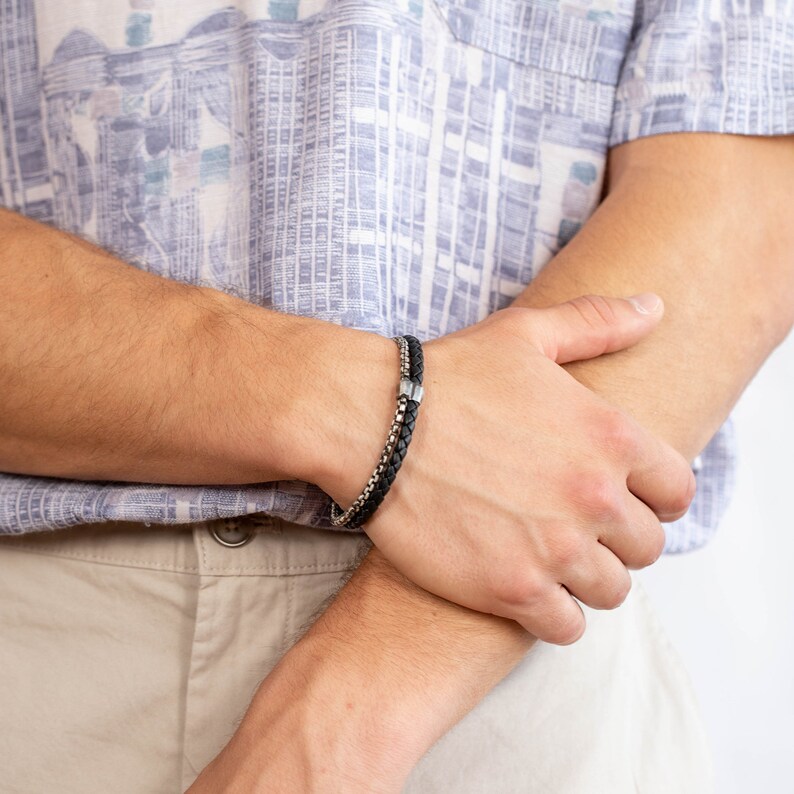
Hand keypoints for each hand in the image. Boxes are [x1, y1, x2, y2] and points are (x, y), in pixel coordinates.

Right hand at [356, 295, 694, 643]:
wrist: (374, 424)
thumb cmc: (448, 378)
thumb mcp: (527, 334)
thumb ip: (599, 322)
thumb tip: (656, 306)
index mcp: (612, 438)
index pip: (676, 493)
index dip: (654, 498)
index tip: (623, 499)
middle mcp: (596, 498)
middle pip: (647, 547)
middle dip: (618, 540)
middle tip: (577, 527)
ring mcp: (556, 550)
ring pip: (612, 591)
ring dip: (587, 578)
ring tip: (551, 558)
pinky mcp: (512, 590)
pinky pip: (567, 627)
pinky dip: (554, 614)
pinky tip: (527, 587)